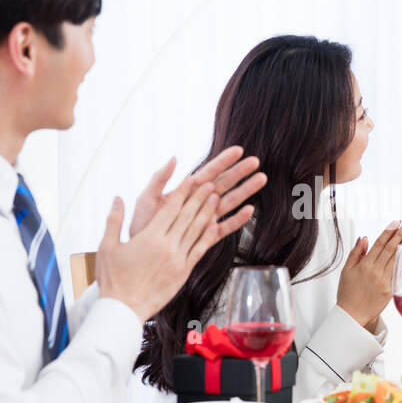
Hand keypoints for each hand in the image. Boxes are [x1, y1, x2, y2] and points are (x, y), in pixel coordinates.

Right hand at [98, 176, 255, 319]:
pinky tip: (216, 225)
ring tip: (217, 197)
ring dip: (208, 212)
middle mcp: (167, 246)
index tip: (192, 178)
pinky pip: (199, 250)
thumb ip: (114, 220)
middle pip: (188, 216)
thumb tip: (117, 197)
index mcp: (149, 237)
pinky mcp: (183, 272)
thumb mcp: (107, 246)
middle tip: (211, 182)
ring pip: (197, 231)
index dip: (183, 191)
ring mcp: (178, 259)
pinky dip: (208, 236)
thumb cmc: (112, 279)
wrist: (123, 310)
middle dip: (200, 197)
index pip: (170, 208)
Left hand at [129, 146, 265, 237]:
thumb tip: (174, 158)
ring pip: (229, 202)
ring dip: (245, 191)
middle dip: (240, 173)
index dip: (224, 161)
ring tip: (261, 179)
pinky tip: (250, 211)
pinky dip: (237, 220)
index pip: (209, 172)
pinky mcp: (205, 237)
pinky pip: (225, 228)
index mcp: (186, 191)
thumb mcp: (146, 198)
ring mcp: (204, 219)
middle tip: (256, 162)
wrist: (140, 253)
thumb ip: (159, 179)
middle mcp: (198, 203)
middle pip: (224, 184)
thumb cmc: (141, 225)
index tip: (239, 150)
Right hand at [336, 220, 401, 332]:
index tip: (397, 221)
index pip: (379, 244)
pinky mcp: (390, 291)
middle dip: (401, 234)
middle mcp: (375, 272)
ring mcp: (384, 281)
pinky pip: (401, 275)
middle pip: (391, 249)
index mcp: (364, 265)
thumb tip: (365, 239)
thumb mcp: (346, 271)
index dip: (389, 231)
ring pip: (397, 259)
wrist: (351, 315)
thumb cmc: (347, 293)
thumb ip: (356, 253)